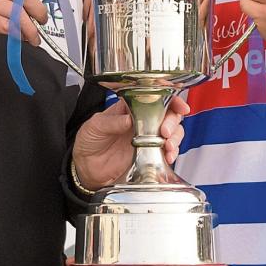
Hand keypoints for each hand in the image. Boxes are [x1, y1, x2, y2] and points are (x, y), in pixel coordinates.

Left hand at [72, 95, 189, 190]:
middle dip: (173, 121)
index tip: (179, 106)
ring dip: (175, 138)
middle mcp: (142, 121)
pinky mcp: (149, 154)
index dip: (170, 99)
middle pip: (169, 115)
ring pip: (172, 132)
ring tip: (168, 145)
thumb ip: (112, 122)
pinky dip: (172, 153)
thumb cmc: (89, 141)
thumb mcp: (95, 126)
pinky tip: (168, 156)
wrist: (87, 167)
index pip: (154, 98)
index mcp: (130, 108)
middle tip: (165, 131)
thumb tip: (129, 119)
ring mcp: (148, 138)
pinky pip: (167, 151)